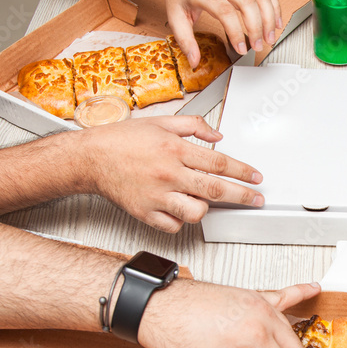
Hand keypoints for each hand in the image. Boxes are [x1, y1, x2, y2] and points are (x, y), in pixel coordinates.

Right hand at [76, 115, 262, 232]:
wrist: (90, 158)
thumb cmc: (122, 140)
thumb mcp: (161, 121)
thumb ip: (193, 125)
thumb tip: (219, 136)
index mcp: (174, 149)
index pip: (218, 163)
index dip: (242, 171)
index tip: (256, 177)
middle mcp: (168, 173)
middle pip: (215, 189)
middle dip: (242, 195)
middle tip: (257, 199)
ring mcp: (157, 196)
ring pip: (196, 212)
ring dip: (207, 208)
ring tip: (205, 201)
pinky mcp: (145, 213)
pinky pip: (173, 225)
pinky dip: (181, 221)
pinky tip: (180, 209)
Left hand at [155, 0, 281, 63]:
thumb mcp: (175, 16)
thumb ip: (185, 41)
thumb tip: (194, 61)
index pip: (226, 12)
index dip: (236, 33)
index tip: (241, 49)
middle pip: (248, 2)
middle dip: (258, 27)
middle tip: (259, 45)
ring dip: (270, 17)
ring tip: (270, 36)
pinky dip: (273, 5)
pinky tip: (276, 20)